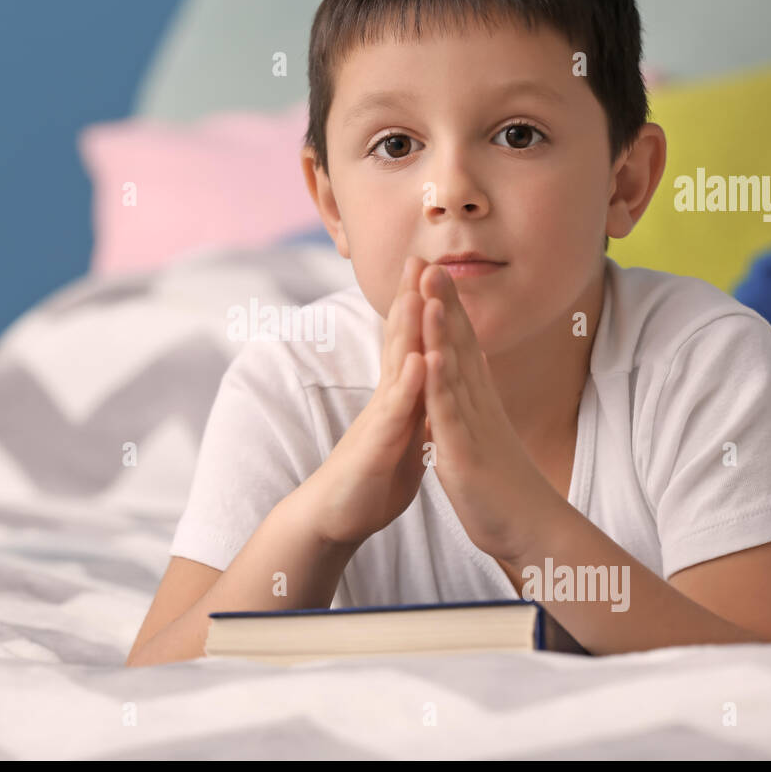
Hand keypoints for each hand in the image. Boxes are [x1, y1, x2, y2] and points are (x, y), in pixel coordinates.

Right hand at [309, 255, 432, 546]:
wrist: (337, 516)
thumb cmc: (371, 476)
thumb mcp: (402, 431)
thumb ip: (412, 403)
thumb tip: (427, 382)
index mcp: (398, 395)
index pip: (411, 340)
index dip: (422, 304)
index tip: (432, 267)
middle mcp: (387, 397)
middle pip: (400, 338)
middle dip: (410, 297)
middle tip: (418, 255)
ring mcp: (380, 418)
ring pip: (397, 365)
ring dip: (407, 328)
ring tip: (419, 291)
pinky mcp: (377, 445)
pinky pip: (396, 412)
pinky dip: (409, 385)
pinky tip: (421, 361)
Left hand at [418, 263, 548, 561]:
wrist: (533, 531)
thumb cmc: (506, 491)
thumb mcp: (485, 440)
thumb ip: (475, 413)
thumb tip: (468, 391)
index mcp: (479, 404)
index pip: (463, 347)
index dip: (448, 310)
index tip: (432, 275)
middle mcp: (479, 406)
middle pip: (460, 345)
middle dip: (442, 303)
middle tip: (428, 262)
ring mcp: (474, 426)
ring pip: (454, 368)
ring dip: (440, 328)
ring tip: (428, 290)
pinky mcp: (466, 452)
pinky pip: (451, 412)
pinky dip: (441, 382)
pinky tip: (432, 354)